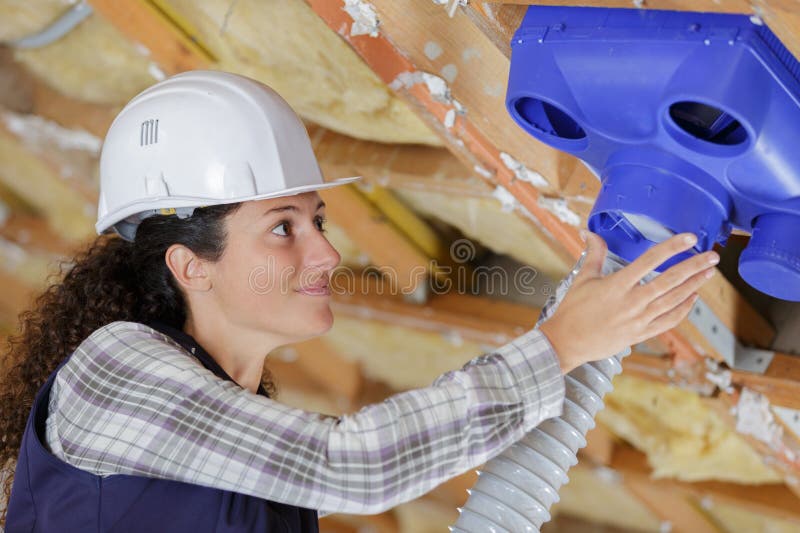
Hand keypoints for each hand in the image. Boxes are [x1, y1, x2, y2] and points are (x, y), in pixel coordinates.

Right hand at [539, 231, 718, 373]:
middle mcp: (632, 302)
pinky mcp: (641, 334)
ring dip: (694, 285)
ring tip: (708, 273)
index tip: (690, 238)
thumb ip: (594, 254)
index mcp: (617, 285)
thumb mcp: (583, 278)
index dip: (672, 247)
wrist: (567, 342)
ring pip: (674, 300)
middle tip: (712, 256)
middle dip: (694, 267)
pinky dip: (683, 309)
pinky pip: (669, 321)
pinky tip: (692, 298)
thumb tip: (589, 232)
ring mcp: (639, 319)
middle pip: (670, 281)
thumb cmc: (572, 310)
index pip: (650, 260)